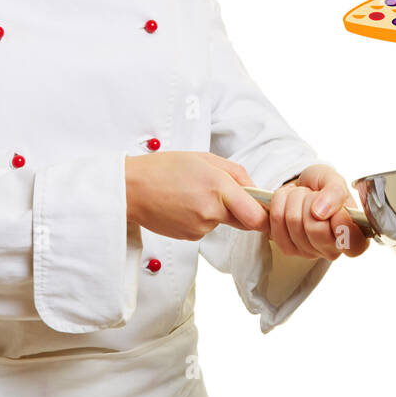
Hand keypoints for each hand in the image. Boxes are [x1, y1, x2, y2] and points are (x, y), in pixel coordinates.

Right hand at [124, 152, 267, 240]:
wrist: (130, 189)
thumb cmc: (164, 168)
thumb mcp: (204, 158)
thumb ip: (236, 173)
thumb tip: (255, 190)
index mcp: (217, 187)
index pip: (255, 217)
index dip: (264, 215)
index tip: (265, 209)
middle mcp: (210, 212)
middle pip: (243, 221)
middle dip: (242, 210)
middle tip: (224, 194)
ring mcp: (199, 228)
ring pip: (222, 223)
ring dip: (217, 211)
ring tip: (192, 193)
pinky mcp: (189, 238)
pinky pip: (206, 228)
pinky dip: (201, 218)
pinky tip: (184, 204)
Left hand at [269, 164, 369, 259]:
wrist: (301, 186)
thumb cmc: (323, 187)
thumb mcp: (334, 180)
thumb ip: (335, 192)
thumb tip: (321, 212)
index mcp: (355, 235)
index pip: (354, 244)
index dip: (343, 225)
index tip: (338, 210)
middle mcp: (334, 249)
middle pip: (316, 229)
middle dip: (311, 201)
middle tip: (315, 196)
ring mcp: (310, 252)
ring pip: (294, 222)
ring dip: (294, 199)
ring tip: (302, 198)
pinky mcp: (288, 248)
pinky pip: (276, 224)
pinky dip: (279, 205)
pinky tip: (289, 205)